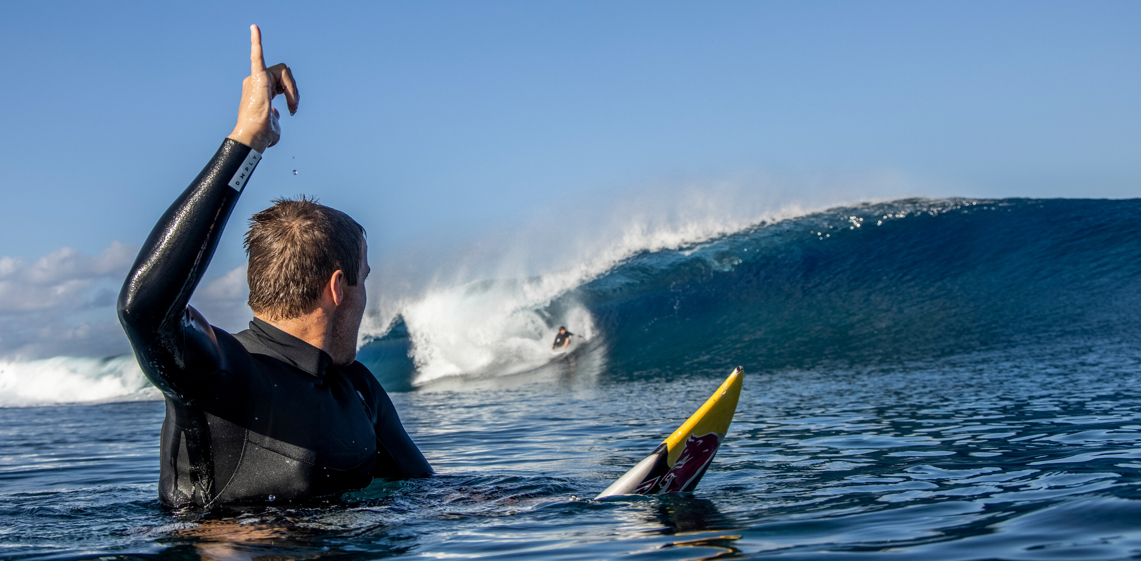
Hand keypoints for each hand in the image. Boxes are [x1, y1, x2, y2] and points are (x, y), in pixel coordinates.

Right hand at [227, 25, 299, 151]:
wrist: (254, 136)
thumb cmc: (263, 134)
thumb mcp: (274, 123)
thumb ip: (276, 115)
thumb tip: (279, 113)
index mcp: (260, 89)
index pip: (278, 79)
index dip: (289, 89)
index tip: (292, 107)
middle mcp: (256, 81)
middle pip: (285, 74)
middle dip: (294, 90)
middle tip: (294, 108)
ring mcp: (255, 78)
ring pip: (284, 71)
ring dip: (293, 89)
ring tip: (292, 107)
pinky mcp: (257, 78)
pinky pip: (257, 55)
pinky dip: (256, 41)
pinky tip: (254, 28)